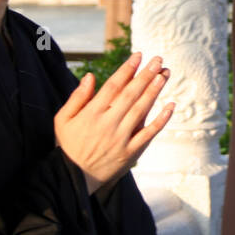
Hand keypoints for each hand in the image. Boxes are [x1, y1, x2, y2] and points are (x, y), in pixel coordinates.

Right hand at [54, 52, 174, 194]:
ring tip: (164, 75)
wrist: (74, 178)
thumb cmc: (69, 144)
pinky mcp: (131, 152)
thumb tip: (90, 76)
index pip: (112, 86)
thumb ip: (77, 98)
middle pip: (130, 95)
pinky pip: (149, 133)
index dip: (127, 70)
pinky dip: (161, 119)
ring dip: (154, 91)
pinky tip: (171, 106)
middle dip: (145, 75)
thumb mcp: (63, 120)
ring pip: (141, 110)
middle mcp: (107, 124)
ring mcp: (120, 138)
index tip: (138, 56)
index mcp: (91, 114)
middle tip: (158, 59)